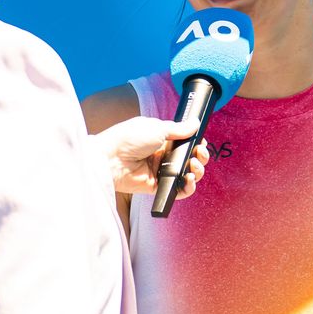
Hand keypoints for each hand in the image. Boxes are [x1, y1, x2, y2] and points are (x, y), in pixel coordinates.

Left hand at [92, 117, 208, 199]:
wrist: (111, 158)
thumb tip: (195, 123)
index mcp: (161, 139)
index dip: (196, 143)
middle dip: (200, 156)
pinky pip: (178, 190)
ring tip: (194, 164)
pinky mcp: (157, 186)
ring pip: (187, 175)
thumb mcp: (157, 127)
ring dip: (197, 171)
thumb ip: (178, 129)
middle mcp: (162, 155)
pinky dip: (188, 187)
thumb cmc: (129, 138)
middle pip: (189, 159)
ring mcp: (160, 172)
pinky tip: (190, 179)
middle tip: (200, 153)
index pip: (185, 143)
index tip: (201, 141)